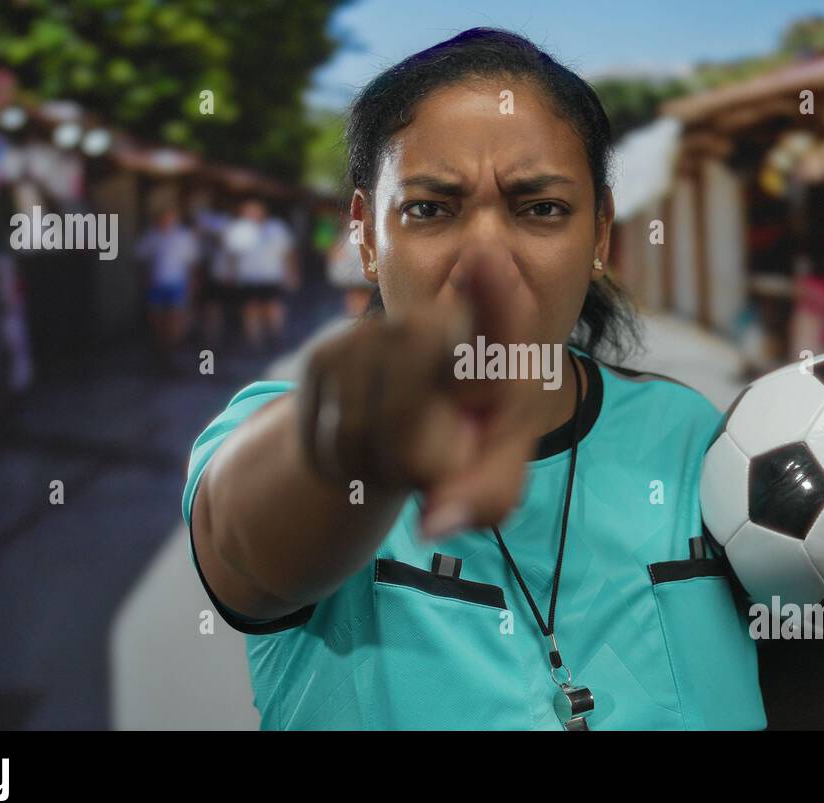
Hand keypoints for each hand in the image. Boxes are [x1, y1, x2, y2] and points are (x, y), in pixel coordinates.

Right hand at [297, 253, 536, 540]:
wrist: (408, 430)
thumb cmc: (468, 451)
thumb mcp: (492, 481)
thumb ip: (483, 500)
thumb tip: (435, 523)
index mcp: (496, 348)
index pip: (499, 320)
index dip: (493, 295)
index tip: (487, 257)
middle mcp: (436, 325)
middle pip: (408, 408)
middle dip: (410, 462)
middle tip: (424, 479)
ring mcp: (375, 334)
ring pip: (360, 430)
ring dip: (374, 470)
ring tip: (398, 464)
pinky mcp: (324, 355)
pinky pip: (325, 437)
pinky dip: (340, 466)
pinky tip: (362, 454)